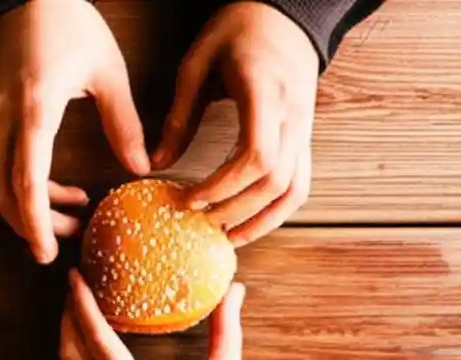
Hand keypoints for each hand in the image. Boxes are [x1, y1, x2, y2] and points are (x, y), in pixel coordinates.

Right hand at [0, 0, 149, 263]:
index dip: (35, 222)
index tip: (48, 250)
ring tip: (64, 217)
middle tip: (63, 242)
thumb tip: (140, 166)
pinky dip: (17, 186)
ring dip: (22, 209)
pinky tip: (50, 184)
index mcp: (35, 110)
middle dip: (31, 225)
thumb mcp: (106, 71)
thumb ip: (123, 122)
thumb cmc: (67, 23)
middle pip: (3, 193)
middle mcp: (4, 120)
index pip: (26, 181)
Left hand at [60, 270, 250, 359]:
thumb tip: (235, 290)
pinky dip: (81, 357)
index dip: (81, 305)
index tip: (74, 277)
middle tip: (73, 285)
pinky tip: (94, 339)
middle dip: (67, 316)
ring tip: (78, 306)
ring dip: (70, 337)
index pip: (97, 341)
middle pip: (71, 354)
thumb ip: (226, 331)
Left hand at [152, 2, 318, 245]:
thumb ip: (178, 116)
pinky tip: (248, 221)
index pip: (256, 156)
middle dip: (236, 209)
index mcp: (264, 94)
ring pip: (294, 190)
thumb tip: (155, 164)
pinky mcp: (305, 136)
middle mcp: (292, 116)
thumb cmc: (238, 30)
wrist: (286, 12)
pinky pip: (299, 183)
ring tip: (226, 236)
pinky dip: (276, 209)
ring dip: (262, 220)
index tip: (191, 198)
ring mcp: (305, 128)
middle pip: (275, 181)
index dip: (223, 186)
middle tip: (199, 222)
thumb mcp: (197, 64)